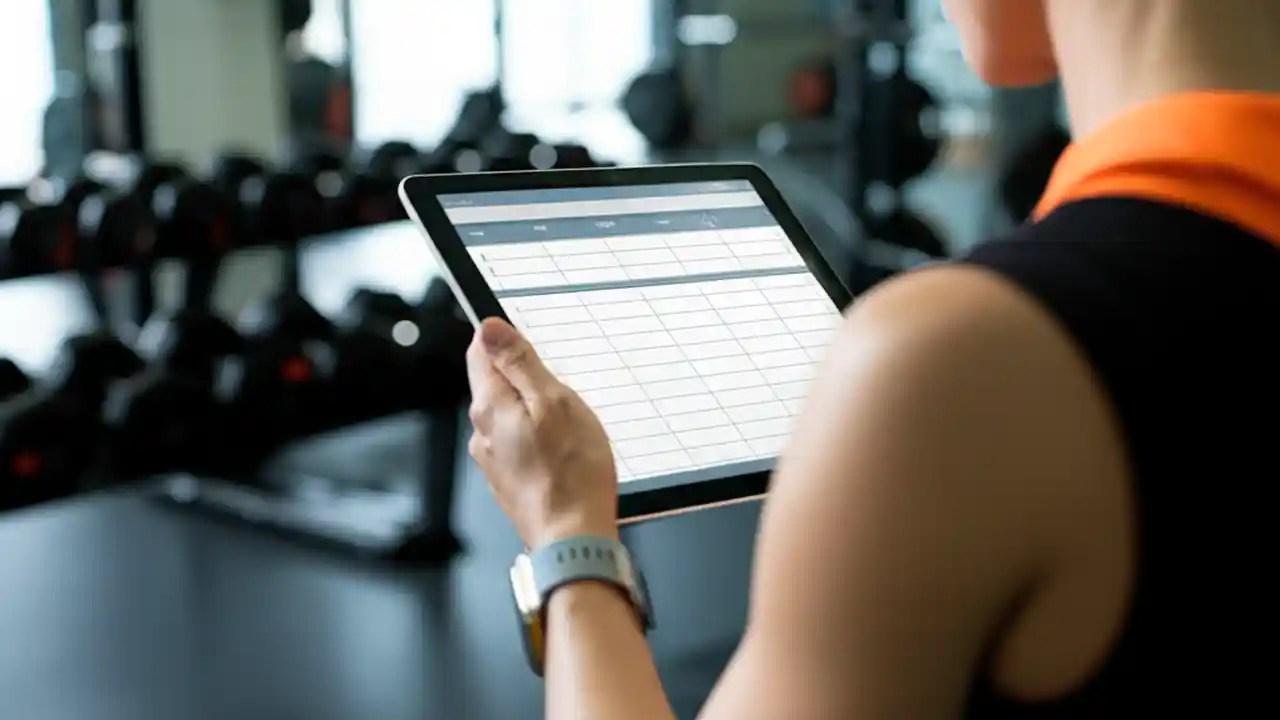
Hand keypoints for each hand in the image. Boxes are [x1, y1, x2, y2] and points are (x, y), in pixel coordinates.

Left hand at [466, 317, 619, 548]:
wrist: (573, 538)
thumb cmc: (572, 474)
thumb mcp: (555, 402)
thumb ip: (520, 363)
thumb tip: (489, 328)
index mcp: (490, 407)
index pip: (479, 353)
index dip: (502, 340)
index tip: (527, 343)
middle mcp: (482, 433)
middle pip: (495, 385)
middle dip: (526, 380)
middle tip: (562, 393)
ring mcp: (492, 460)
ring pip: (508, 417)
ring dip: (534, 412)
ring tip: (568, 428)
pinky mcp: (507, 481)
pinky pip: (517, 444)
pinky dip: (537, 440)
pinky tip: (562, 453)